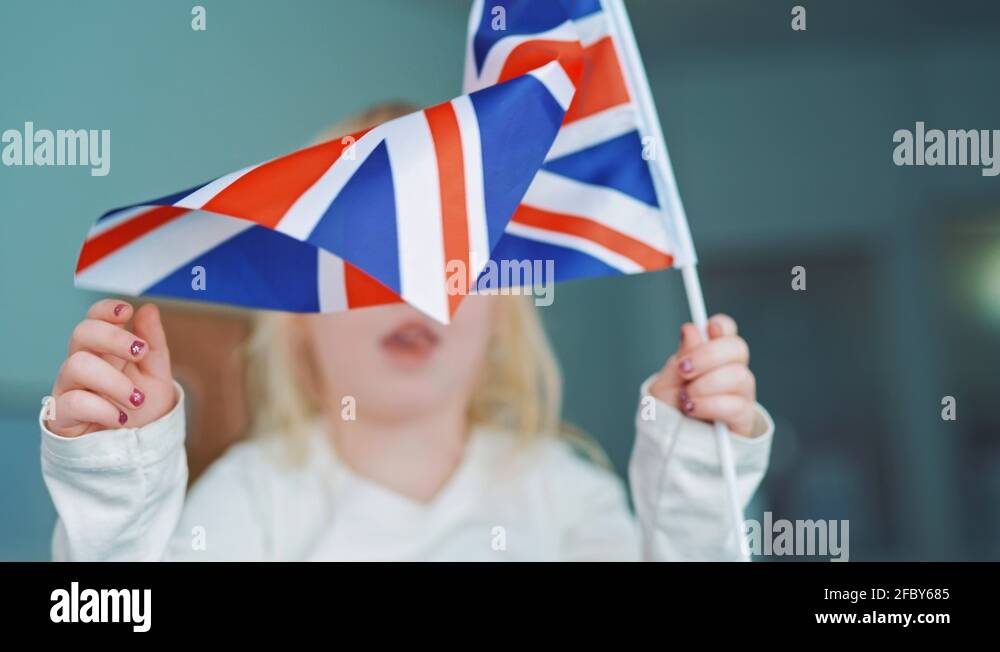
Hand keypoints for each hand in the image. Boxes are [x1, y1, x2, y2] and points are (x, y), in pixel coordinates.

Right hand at [47, 300, 175, 436]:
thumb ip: (153, 343)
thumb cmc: (142, 407)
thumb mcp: (156, 374)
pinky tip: (120, 419)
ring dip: (113, 381)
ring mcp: (70, 388)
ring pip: (76, 365)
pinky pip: (72, 402)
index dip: (105, 310)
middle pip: (81, 333)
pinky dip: (102, 409)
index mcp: (105, 350)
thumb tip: (148, 309)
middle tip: (140, 352)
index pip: (94, 319)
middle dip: (113, 337)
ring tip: (136, 400)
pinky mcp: (62, 415)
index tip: (126, 311)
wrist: (137, 448)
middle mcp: (83, 363)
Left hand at [649, 314, 756, 436]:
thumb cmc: (672, 413)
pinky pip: (736, 405)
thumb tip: (691, 329)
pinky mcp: (743, 420)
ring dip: (706, 384)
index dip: (722, 326)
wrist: (675, 447)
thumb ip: (679, 360)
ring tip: (685, 398)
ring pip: (739, 376)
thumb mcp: (664, 385)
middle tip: (685, 369)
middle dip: (709, 355)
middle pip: (737, 348)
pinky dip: (710, 404)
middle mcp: (731, 372)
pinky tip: (693, 408)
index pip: (727, 331)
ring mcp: (741, 395)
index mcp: (713, 358)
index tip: (709, 327)